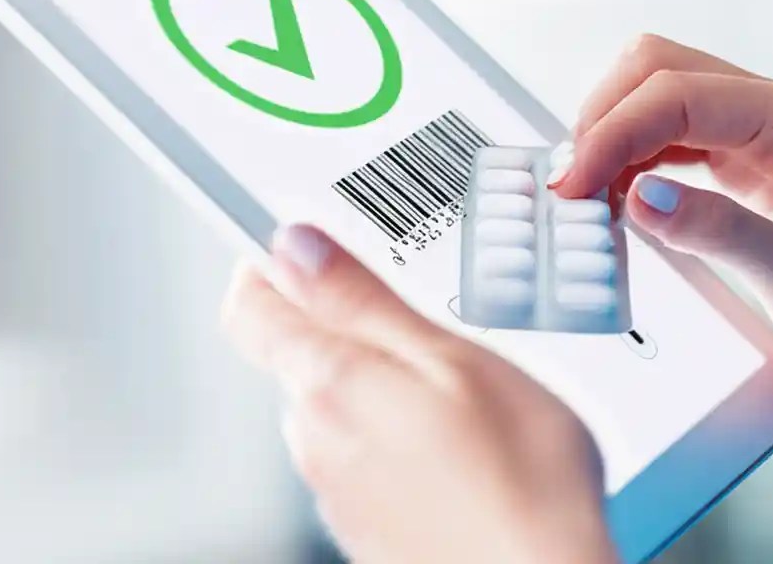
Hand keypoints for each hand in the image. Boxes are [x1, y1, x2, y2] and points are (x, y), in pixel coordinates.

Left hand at [221, 224, 618, 563]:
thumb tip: (297, 247)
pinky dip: (399, 440)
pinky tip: (461, 451)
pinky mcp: (365, 525)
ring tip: (460, 397)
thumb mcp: (453, 359)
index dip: (271, 263)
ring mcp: (337, 489)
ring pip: (337, 406)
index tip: (310, 247)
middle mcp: (315, 440)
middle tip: (425, 326)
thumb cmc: (522, 482)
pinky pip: (364, 458)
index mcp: (329, 383)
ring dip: (382, 387)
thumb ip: (363, 300)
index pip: (250, 305)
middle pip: (299, 354)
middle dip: (350, 328)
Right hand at [552, 35, 772, 419]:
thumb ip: (718, 232)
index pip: (682, 94)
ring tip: (586, 197)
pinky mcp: (747, 163)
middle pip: (663, 69)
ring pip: (662, 96)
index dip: (615, 132)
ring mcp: (764, 132)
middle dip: (606, 117)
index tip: (574, 186)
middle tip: (573, 187)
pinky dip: (634, 159)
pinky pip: (673, 138)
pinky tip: (617, 198)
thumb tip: (637, 196)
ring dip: (615, 136)